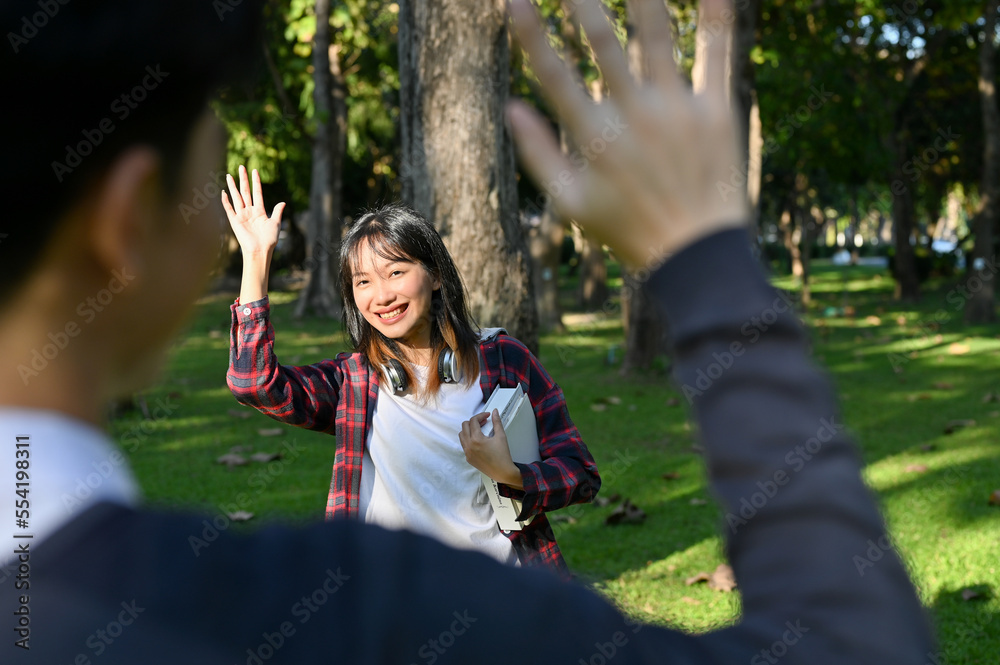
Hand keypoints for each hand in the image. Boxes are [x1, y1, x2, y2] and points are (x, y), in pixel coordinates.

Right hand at [221, 165, 284, 257]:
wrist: (260, 251)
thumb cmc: (269, 239)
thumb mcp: (276, 223)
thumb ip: (277, 212)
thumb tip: (283, 202)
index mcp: (259, 211)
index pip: (257, 192)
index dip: (256, 181)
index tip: (254, 170)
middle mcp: (249, 211)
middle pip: (245, 192)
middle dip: (243, 179)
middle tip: (241, 167)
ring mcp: (241, 215)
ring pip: (236, 197)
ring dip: (233, 186)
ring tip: (229, 175)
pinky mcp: (235, 221)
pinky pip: (229, 209)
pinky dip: (225, 201)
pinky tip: (223, 192)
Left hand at [459, 410, 523, 488]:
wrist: (502, 472)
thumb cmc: (502, 456)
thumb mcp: (501, 436)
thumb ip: (497, 422)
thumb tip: (495, 412)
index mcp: (476, 439)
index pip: (473, 421)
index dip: (481, 415)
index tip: (487, 415)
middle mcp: (469, 446)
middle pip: (464, 426)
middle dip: (474, 421)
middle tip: (484, 422)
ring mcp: (467, 452)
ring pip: (461, 435)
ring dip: (469, 430)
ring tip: (480, 430)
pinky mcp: (468, 458)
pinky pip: (464, 445)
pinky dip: (469, 439)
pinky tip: (478, 440)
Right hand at [506, 0, 746, 267]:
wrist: (695, 252)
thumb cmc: (627, 230)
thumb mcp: (570, 204)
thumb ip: (538, 155)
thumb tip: (511, 107)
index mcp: (595, 137)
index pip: (554, 73)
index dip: (529, 33)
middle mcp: (634, 115)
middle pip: (603, 40)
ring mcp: (677, 109)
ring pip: (656, 34)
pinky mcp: (716, 110)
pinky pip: (716, 51)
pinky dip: (714, 13)